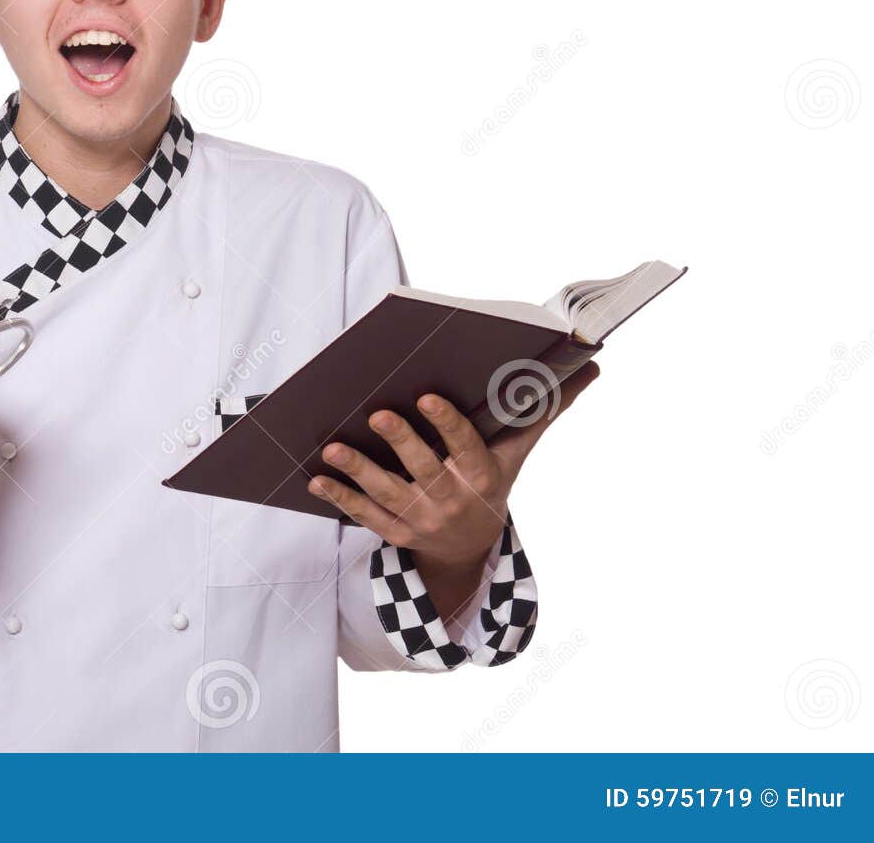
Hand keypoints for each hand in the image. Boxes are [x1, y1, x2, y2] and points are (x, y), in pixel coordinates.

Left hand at [308, 362, 600, 566]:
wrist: (470, 546)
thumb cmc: (492, 479)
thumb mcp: (518, 450)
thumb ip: (545, 408)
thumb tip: (591, 364)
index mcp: (482, 475)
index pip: (466, 447)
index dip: (448, 424)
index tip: (428, 397)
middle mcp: (452, 499)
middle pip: (424, 469)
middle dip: (401, 442)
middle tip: (377, 414)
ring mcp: (421, 519)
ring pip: (387, 494)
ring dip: (359, 471)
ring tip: (334, 448)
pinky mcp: (395, 532)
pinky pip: (363, 515)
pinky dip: (340, 497)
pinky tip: (318, 477)